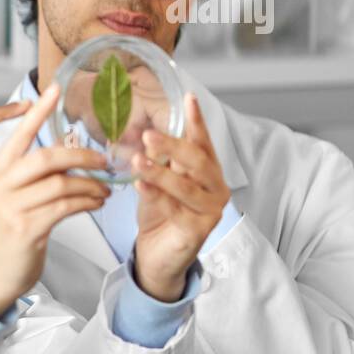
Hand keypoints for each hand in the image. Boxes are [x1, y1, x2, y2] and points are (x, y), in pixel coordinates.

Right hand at [0, 83, 110, 319]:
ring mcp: (11, 207)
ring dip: (90, 184)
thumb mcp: (16, 195)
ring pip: (60, 183)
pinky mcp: (26, 228)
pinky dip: (87, 202)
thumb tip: (69, 150)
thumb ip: (34, 173)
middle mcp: (0, 185)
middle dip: (81, 155)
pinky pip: (65, 207)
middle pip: (45, 157)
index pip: (19, 134)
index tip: (54, 88)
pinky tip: (97, 202)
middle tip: (104, 159)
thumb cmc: (14, 230)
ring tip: (105, 188)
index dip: (38, 111)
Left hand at [130, 92, 229, 301]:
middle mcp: (216, 188)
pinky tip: (140, 185)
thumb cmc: (160, 213)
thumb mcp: (159, 180)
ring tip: (138, 161)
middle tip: (148, 136)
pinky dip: (156, 196)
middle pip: (197, 162)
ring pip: (186, 187)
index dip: (196, 121)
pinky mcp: (198, 231)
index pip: (203, 142)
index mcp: (208, 171)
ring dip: (161, 172)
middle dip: (173, 146)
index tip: (189, 98)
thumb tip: (143, 131)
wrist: (157, 254)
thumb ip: (159, 158)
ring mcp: (210, 211)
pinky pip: (175, 210)